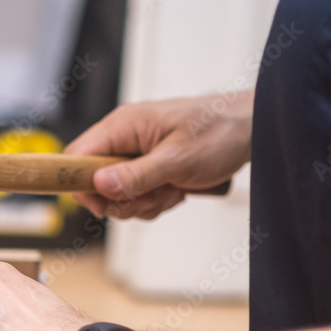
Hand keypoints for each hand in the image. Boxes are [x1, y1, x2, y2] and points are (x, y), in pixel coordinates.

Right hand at [65, 90, 252, 218]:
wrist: (253, 128)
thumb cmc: (220, 132)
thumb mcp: (178, 160)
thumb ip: (136, 175)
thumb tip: (99, 186)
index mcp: (123, 126)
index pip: (77, 156)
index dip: (82, 185)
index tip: (105, 205)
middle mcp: (124, 138)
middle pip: (96, 182)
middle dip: (124, 200)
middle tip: (155, 196)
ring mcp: (136, 153)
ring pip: (117, 193)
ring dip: (144, 202)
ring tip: (174, 189)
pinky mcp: (150, 166)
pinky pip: (137, 194)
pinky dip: (156, 200)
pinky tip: (178, 190)